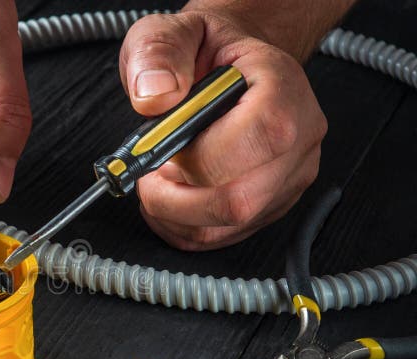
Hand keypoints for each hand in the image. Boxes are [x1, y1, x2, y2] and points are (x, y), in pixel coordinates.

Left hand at [119, 10, 327, 249]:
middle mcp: (299, 137)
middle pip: (241, 199)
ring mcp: (290, 176)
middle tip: (149, 177)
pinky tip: (170, 202)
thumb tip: (154, 97)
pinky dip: (185, 228)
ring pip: (231, 225)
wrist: (231, 67)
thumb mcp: (174, 33)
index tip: (162, 150)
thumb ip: (159, 53)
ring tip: (158, 184)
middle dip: (176, 199)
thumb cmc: (207, 51)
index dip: (197, 156)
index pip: (258, 138)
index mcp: (282, 88)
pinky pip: (226, 236)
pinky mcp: (273, 204)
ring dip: (176, 216)